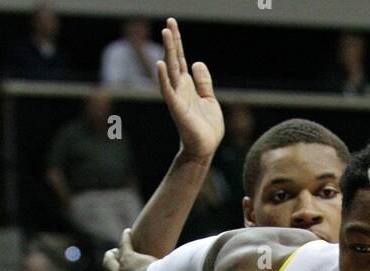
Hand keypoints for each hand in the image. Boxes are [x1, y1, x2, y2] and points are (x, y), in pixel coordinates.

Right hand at [158, 17, 223, 161]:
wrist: (205, 148)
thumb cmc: (206, 127)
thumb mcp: (209, 99)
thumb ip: (203, 81)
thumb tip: (197, 62)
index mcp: (187, 85)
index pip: (180, 58)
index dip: (177, 41)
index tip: (172, 23)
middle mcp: (180, 88)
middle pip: (174, 59)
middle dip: (172, 40)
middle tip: (169, 21)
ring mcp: (177, 97)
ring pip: (171, 70)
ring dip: (167, 51)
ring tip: (166, 33)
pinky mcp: (177, 109)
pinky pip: (168, 91)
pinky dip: (163, 78)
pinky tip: (160, 64)